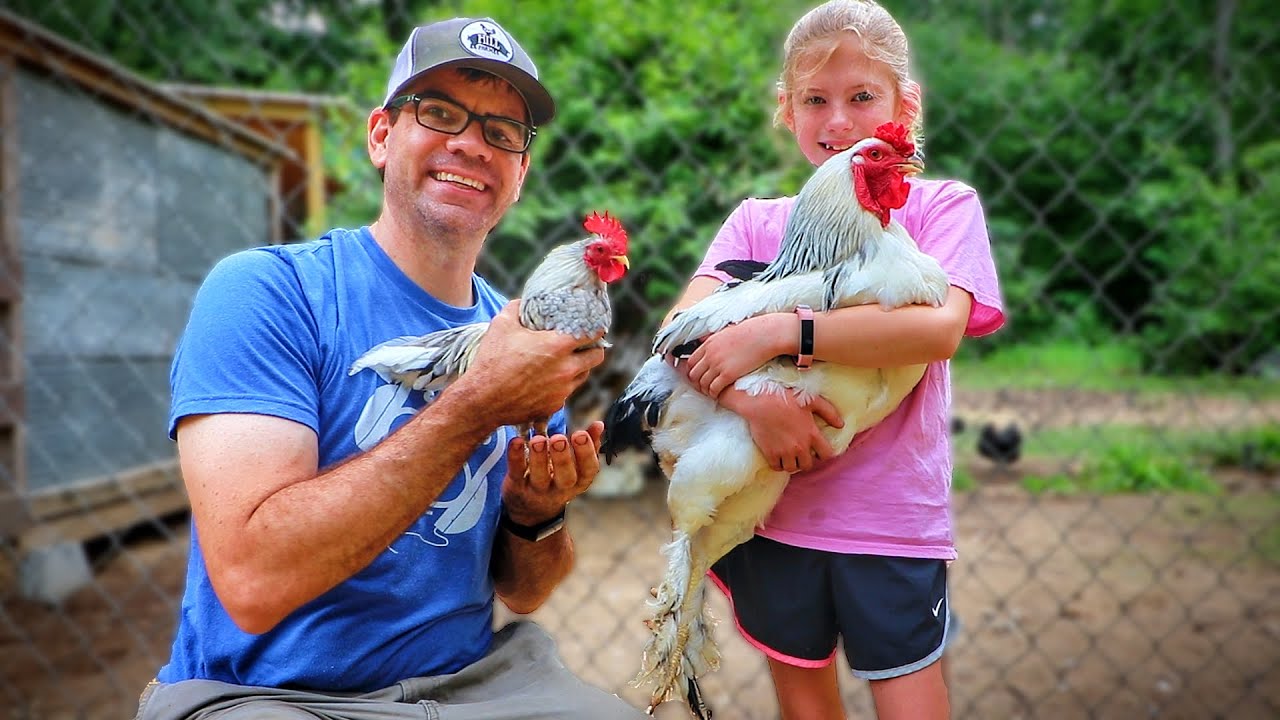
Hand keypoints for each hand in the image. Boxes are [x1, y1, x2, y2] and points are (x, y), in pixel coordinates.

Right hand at [463, 303, 605, 424]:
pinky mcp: (554, 406)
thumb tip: (523, 302)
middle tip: (584, 344)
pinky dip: (562, 385)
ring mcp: (562, 390)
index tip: (594, 325)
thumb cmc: (492, 361)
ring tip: (565, 361)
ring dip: (579, 367)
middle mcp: (566, 369)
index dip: (596, 328)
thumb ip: (516, 308)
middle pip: (596, 357)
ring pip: (583, 375)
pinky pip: (567, 392)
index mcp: (558, 346)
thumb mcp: (501, 325)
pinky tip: (549, 379)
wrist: (482, 400)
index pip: (592, 334)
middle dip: (593, 348)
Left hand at [501, 421, 604, 524]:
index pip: (588, 470)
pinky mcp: (517, 487)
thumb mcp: (576, 467)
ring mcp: (538, 490)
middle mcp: (560, 488)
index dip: (586, 453)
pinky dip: (515, 457)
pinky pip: (516, 473)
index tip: (581, 433)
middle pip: (566, 478)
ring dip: (539, 457)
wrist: (530, 509)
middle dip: (563, 458)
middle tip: (558, 439)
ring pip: (540, 477)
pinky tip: (516, 441)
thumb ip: (588, 445)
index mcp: (578, 481)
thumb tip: (599, 424)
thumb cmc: (558, 478)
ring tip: (538, 439)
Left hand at [681, 314, 788, 399]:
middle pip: (693, 374)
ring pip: (702, 383)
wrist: (764, 336)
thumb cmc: (750, 332)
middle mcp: (710, 355)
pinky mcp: (728, 374)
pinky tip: (717, 394)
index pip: (691, 361)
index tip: (696, 376)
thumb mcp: (726, 332)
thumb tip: (705, 340)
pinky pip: (714, 388)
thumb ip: (714, 339)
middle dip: (696, 382)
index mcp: (708, 344)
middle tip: (702, 386)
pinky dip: (713, 393)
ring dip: (705, 389)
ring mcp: (718, 365)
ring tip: (710, 392)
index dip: (692, 371)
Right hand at [720, 387, 844, 472]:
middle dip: (807, 460)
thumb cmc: (785, 397)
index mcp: (811, 434)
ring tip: (790, 455)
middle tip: (802, 452)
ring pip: (792, 468)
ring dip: (793, 463)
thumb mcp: (812, 400)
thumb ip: (829, 412)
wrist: (759, 402)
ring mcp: (784, 451)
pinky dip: (778, 464)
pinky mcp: (770, 453)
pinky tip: (778, 456)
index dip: (824, 454)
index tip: (819, 450)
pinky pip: (777, 467)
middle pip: (808, 465)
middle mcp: (800, 446)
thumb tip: (841, 425)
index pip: (826, 455)